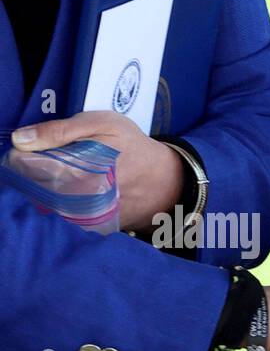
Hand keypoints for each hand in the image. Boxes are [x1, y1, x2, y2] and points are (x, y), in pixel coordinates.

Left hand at [11, 111, 182, 231]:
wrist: (167, 180)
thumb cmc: (133, 146)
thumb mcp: (101, 124)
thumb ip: (59, 130)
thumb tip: (21, 140)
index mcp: (75, 171)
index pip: (28, 168)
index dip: (27, 156)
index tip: (37, 149)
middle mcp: (78, 198)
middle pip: (37, 188)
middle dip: (41, 174)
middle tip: (64, 162)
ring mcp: (86, 215)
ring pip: (51, 203)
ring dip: (54, 190)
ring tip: (76, 176)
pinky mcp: (95, 227)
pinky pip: (69, 216)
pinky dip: (69, 204)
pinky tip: (83, 191)